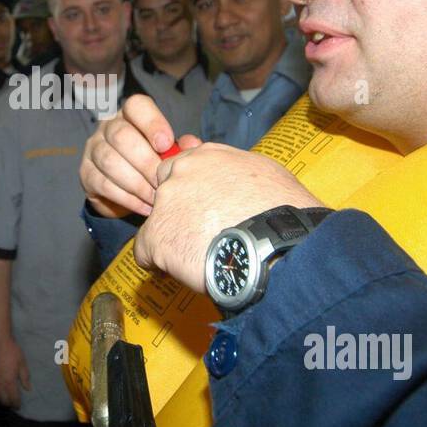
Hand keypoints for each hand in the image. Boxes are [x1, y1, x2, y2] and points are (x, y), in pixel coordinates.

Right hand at [0, 336, 30, 409]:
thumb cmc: (11, 351)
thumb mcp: (22, 363)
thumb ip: (25, 377)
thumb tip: (28, 388)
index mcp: (9, 382)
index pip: (13, 398)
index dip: (16, 404)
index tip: (18, 406)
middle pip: (3, 399)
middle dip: (8, 403)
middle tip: (12, 403)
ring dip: (0, 398)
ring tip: (4, 397)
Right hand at [80, 94, 201, 217]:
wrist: (128, 192)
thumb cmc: (153, 165)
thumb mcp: (169, 155)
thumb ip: (181, 148)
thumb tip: (193, 145)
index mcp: (131, 115)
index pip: (136, 106)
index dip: (152, 123)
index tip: (166, 145)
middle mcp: (108, 127)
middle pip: (121, 135)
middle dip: (146, 161)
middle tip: (164, 181)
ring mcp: (93, 149)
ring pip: (110, 161)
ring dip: (137, 183)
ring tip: (156, 198)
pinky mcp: (86, 173)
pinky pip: (104, 184)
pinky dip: (128, 198)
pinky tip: (145, 207)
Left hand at [132, 143, 324, 293]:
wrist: (276, 241)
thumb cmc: (282, 209)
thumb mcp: (266, 173)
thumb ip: (237, 171)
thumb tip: (234, 181)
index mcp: (207, 156)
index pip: (180, 169)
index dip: (188, 193)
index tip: (199, 209)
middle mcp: (181, 171)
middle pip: (163, 193)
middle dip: (175, 212)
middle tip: (198, 233)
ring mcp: (166, 202)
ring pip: (156, 222)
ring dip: (171, 238)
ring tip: (196, 256)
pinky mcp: (157, 235)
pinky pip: (144, 251)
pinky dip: (158, 263)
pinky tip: (180, 270)